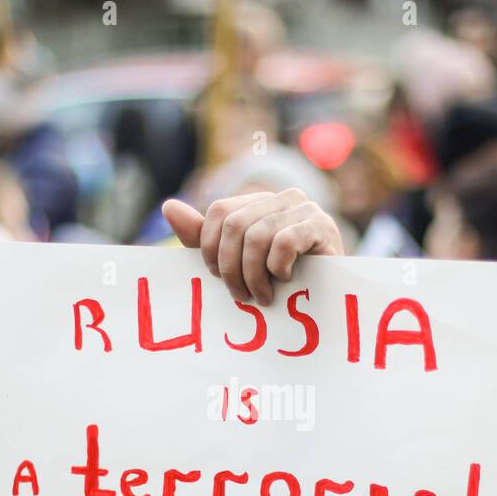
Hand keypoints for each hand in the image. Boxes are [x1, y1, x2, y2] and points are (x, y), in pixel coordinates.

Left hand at [162, 189, 343, 305]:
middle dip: (231, 268)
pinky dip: (278, 267)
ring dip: (254, 275)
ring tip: (262, 297)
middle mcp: (281, 198)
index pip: (219, 212)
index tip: (218, 277)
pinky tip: (285, 280)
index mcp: (258, 203)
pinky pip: (285, 242)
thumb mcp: (236, 261)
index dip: (211, 248)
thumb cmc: (281, 281)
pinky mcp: (322, 226)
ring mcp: (304, 208)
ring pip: (258, 236)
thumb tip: (167, 207)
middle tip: (240, 296)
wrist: (329, 297)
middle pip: (235, 225)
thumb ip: (202, 237)